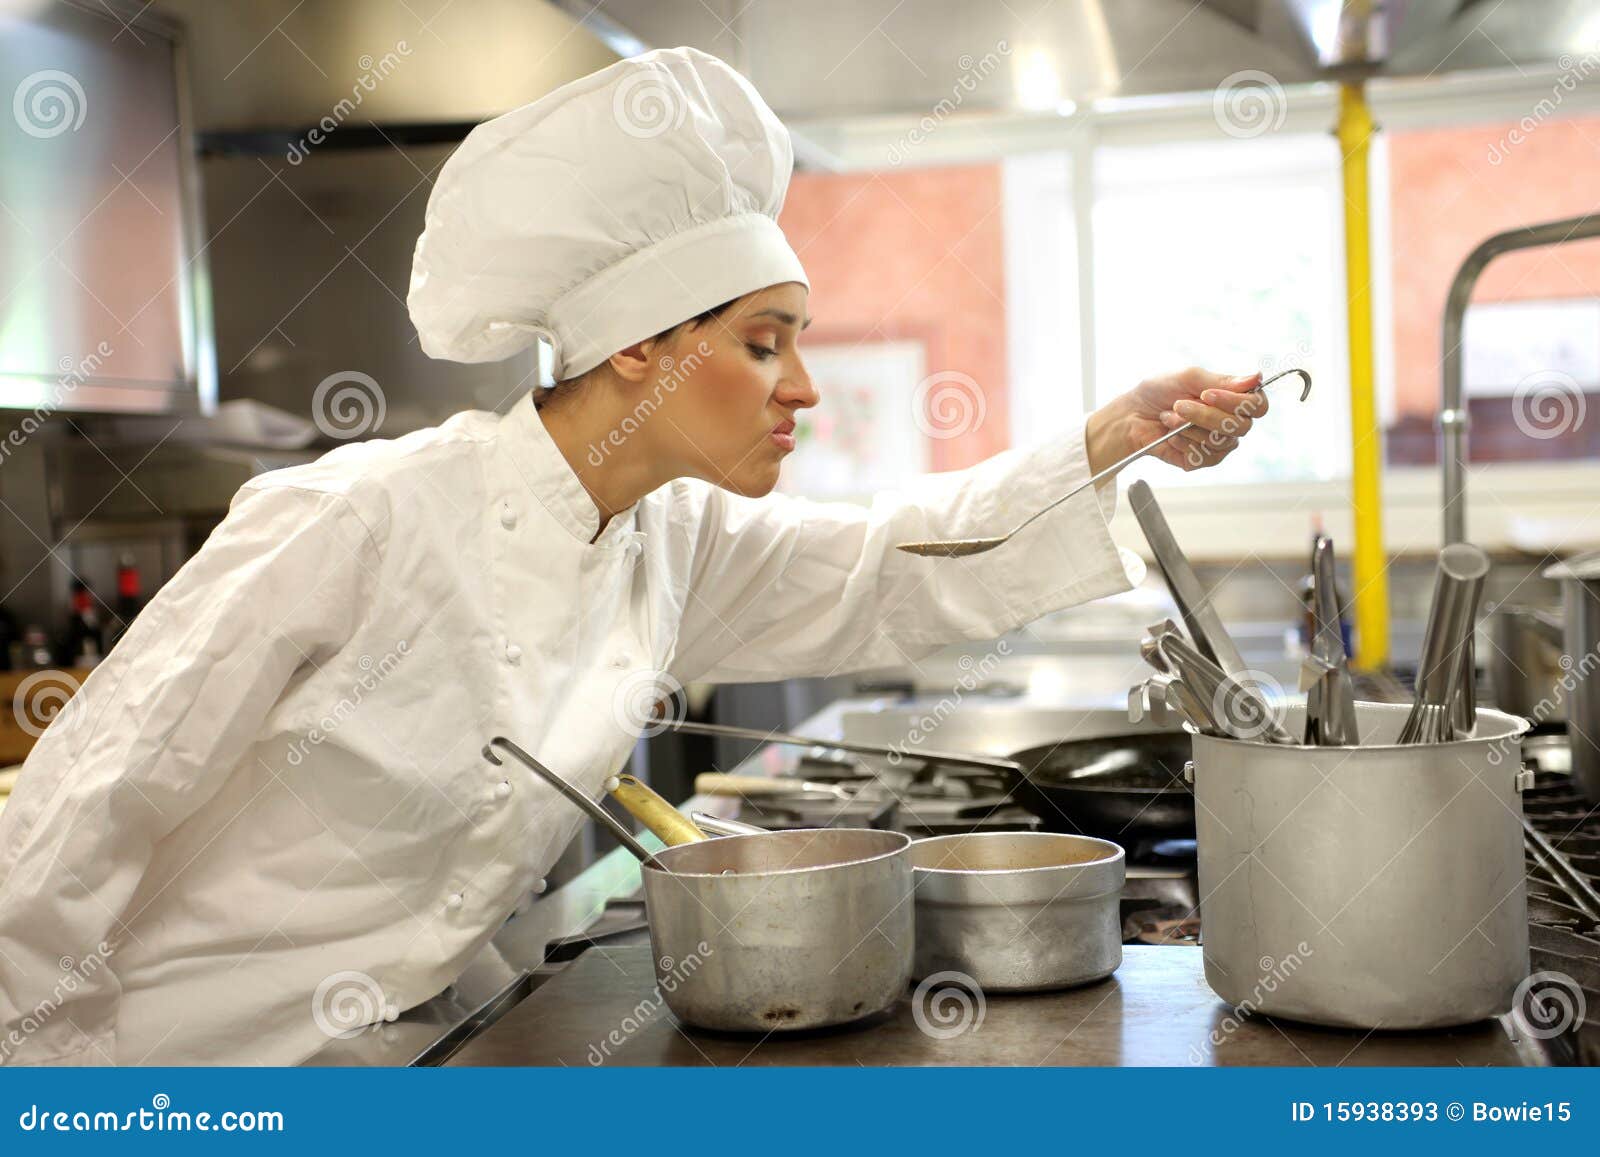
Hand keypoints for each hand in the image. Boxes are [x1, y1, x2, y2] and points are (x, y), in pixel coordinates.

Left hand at [1085, 367, 1266, 474]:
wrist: (1131, 415)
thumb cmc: (1158, 391)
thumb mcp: (1188, 377)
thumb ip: (1221, 380)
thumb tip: (1256, 378)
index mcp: (1233, 398)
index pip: (1257, 406)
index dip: (1236, 402)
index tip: (1206, 394)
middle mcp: (1231, 421)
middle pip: (1241, 426)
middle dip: (1206, 415)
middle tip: (1179, 405)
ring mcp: (1219, 443)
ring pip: (1221, 441)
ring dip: (1189, 427)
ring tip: (1168, 417)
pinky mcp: (1203, 459)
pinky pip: (1204, 455)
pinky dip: (1183, 442)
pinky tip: (1170, 435)